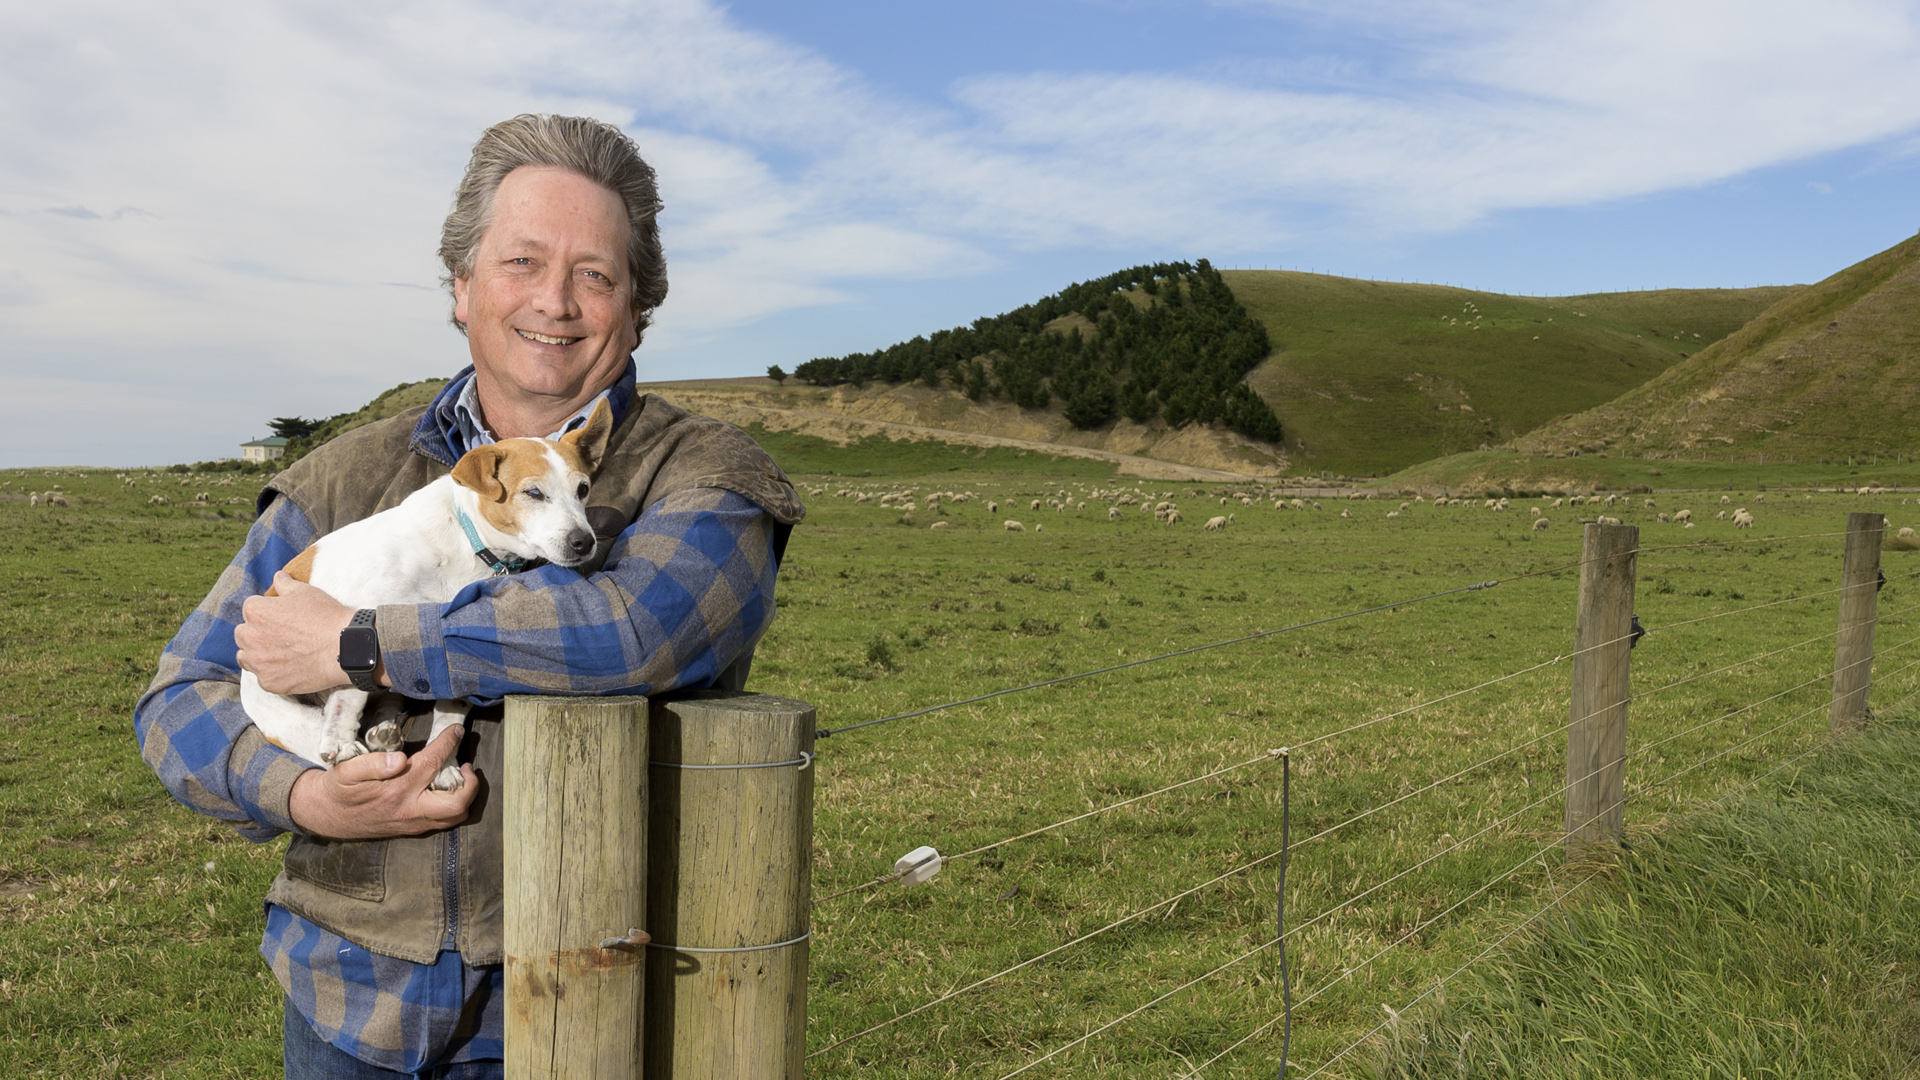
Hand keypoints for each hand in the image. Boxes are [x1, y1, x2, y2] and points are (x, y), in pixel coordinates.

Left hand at [238, 571, 383, 693]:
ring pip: (246, 657)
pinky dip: (273, 673)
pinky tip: (290, 668)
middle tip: (280, 635)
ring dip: (257, 654)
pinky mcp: (269, 682)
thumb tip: (278, 577)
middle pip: (243, 634)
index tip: (281, 616)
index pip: (250, 608)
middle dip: (256, 633)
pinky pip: (263, 677)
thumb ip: (285, 584)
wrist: (345, 648)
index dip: (267, 611)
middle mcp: (250, 637)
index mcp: (256, 612)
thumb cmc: (326, 617)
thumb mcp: (306, 592)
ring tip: (279, 653)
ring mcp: (258, 662)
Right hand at [288, 724, 477, 838]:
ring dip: (464, 796)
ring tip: (460, 775)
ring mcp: (414, 823)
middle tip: (465, 764)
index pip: (432, 762)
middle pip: (457, 803)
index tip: (456, 729)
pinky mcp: (413, 829)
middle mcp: (411, 810)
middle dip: (470, 783)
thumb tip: (400, 758)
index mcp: (397, 791)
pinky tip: (445, 788)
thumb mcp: (346, 771)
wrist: (326, 817)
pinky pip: (443, 821)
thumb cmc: (338, 790)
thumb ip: (372, 764)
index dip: (448, 742)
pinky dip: (453, 805)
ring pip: (454, 816)